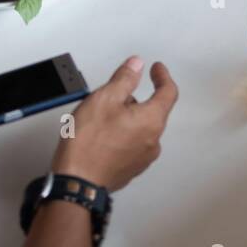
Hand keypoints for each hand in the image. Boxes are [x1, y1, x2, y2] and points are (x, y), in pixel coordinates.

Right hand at [50, 57, 177, 191]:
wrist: (77, 181)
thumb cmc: (89, 142)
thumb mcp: (105, 98)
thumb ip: (125, 78)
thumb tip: (136, 65)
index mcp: (151, 121)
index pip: (168, 93)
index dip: (163, 77)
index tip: (156, 69)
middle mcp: (152, 141)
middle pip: (151, 111)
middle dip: (134, 99)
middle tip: (111, 95)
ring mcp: (142, 158)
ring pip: (140, 128)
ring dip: (126, 117)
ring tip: (100, 118)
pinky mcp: (130, 169)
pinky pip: (132, 143)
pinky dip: (122, 134)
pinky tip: (101, 134)